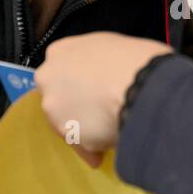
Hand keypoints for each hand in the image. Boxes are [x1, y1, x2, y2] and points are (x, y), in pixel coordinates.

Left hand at [35, 33, 171, 164]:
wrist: (143, 86)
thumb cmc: (135, 59)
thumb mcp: (113, 45)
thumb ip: (96, 60)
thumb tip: (105, 74)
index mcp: (60, 51)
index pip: (62, 70)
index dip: (80, 82)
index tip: (94, 90)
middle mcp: (49, 79)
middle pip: (60, 98)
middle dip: (78, 107)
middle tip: (102, 113)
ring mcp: (55, 110)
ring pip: (68, 124)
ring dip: (86, 129)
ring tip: (112, 133)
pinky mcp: (69, 136)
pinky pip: (82, 144)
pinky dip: (94, 148)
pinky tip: (112, 146)